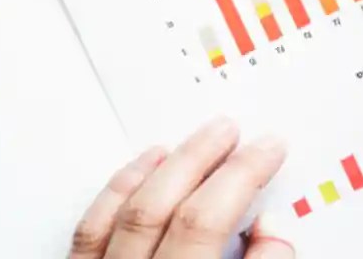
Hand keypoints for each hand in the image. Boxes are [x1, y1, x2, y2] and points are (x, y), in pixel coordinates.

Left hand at [69, 117, 292, 258]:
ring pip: (125, 214)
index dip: (242, 178)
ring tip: (196, 141)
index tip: (268, 150)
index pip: (206, 223)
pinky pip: (89, 232)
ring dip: (164, 169)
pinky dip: (117, 192)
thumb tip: (273, 229)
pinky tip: (142, 168)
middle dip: (202, 160)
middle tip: (231, 131)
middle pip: (163, 208)